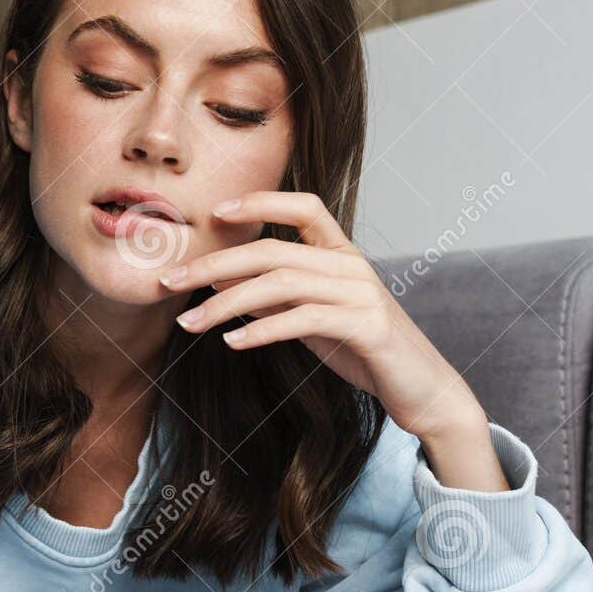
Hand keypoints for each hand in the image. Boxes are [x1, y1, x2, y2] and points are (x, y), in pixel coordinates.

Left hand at [163, 191, 497, 475]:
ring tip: (188, 323)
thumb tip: (219, 283)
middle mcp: (352, 266)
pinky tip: (232, 341)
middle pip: (274, 251)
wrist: (421, 388)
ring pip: (281, 284)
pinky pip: (304, 319)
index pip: (305, 207)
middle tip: (171, 281)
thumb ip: (273, 297)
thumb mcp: (311, 318)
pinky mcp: (367, 326)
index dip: (262, 202)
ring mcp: (361, 294)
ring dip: (226, 303)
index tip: (216, 212)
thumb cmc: (363, 349)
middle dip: (215, 264)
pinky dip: (262, 329)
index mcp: (341, 255)